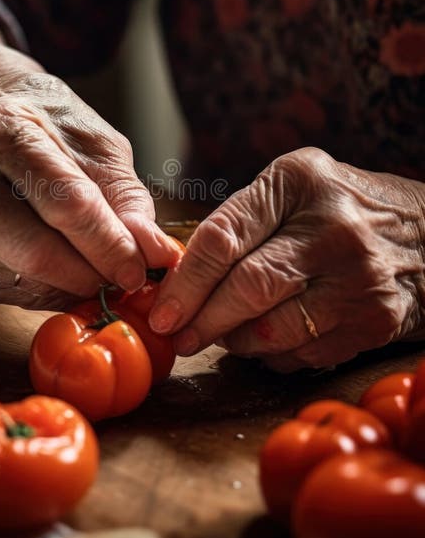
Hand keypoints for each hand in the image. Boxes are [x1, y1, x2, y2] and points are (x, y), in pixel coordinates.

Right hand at [0, 46, 176, 309]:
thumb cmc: (52, 133)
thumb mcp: (98, 147)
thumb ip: (128, 200)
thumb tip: (155, 255)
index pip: (62, 203)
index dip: (108, 243)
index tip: (141, 268)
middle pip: (37, 253)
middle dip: (93, 273)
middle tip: (128, 277)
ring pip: (31, 282)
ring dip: (78, 284)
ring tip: (96, 260)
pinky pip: (20, 296)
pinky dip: (55, 288)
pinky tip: (61, 260)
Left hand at [149, 148, 424, 370]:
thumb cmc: (339, 208)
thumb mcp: (293, 188)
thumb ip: (240, 221)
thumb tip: (179, 277)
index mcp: (299, 182)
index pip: (225, 237)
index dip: (186, 282)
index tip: (162, 310)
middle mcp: (333, 228)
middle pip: (248, 288)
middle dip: (203, 320)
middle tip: (180, 337)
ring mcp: (358, 277)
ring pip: (273, 330)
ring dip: (235, 342)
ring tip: (222, 336)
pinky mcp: (375, 319)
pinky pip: (304, 352)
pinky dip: (273, 354)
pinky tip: (267, 341)